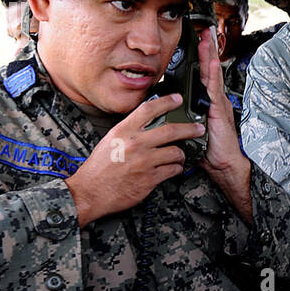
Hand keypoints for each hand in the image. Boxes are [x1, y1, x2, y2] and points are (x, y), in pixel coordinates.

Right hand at [65, 94, 202, 225]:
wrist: (90, 192)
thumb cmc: (99, 167)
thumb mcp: (111, 140)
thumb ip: (129, 130)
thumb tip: (147, 122)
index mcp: (123, 131)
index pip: (149, 109)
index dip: (167, 101)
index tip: (178, 98)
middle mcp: (135, 144)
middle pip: (171, 130)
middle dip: (190, 128)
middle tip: (198, 128)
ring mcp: (144, 161)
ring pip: (175, 152)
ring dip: (181, 153)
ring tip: (181, 154)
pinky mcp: (149, 179)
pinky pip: (172, 170)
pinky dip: (176, 169)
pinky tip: (174, 168)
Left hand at [197, 25, 253, 222]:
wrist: (224, 166)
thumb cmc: (210, 152)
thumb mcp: (191, 131)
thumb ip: (183, 120)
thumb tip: (167, 115)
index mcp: (207, 104)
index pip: (202, 77)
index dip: (200, 60)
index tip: (197, 44)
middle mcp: (214, 101)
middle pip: (208, 70)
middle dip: (206, 50)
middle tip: (204, 31)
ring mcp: (218, 104)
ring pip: (212, 75)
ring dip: (209, 56)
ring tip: (208, 38)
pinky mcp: (219, 110)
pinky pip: (214, 89)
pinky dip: (212, 75)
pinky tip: (210, 62)